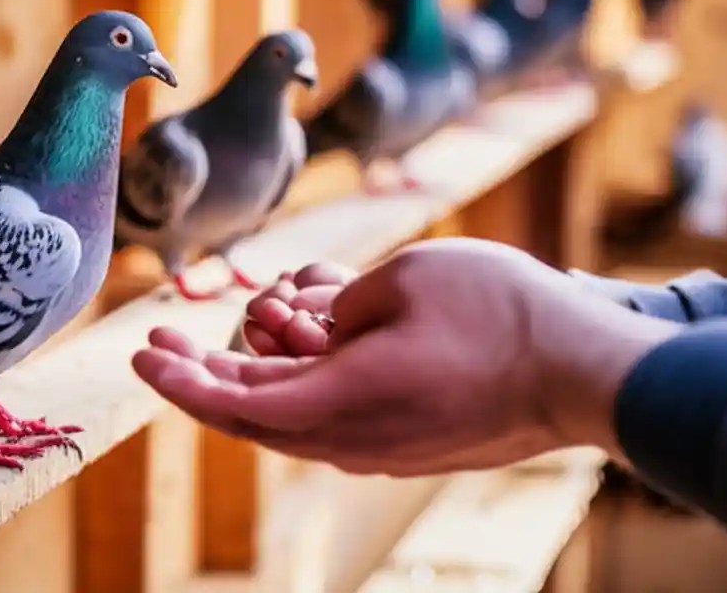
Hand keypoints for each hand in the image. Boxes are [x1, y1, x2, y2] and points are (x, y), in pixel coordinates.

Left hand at [133, 238, 681, 475]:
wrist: (586, 372)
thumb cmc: (502, 314)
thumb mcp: (404, 277)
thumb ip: (337, 303)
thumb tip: (312, 325)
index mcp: (340, 402)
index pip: (233, 402)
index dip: (179, 379)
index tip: (140, 354)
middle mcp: (351, 440)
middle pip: (252, 414)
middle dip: (202, 371)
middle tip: (166, 332)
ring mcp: (381, 448)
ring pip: (292, 415)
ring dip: (260, 369)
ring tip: (260, 311)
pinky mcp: (407, 442)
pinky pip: (332, 415)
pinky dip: (304, 379)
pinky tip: (309, 335)